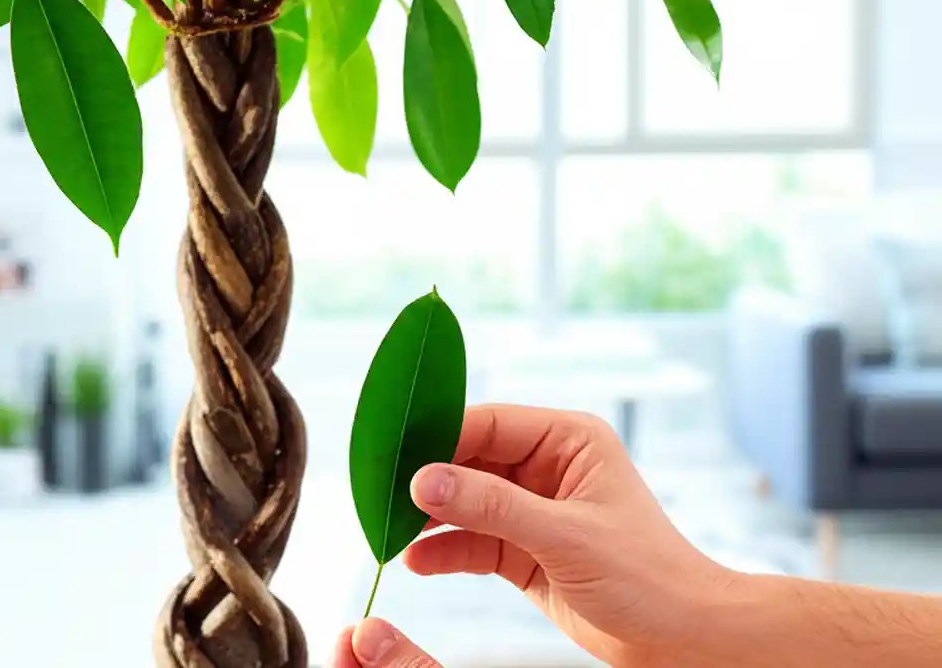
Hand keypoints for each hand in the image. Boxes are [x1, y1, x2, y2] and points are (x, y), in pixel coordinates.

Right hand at [336, 404, 733, 666]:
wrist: (680, 639)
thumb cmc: (647, 577)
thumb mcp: (564, 536)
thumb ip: (491, 506)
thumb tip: (424, 481)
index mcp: (568, 440)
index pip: (487, 423)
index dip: (438, 436)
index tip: (395, 454)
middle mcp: (547, 466)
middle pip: (468, 459)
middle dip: (427, 479)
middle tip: (382, 495)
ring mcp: (533, 508)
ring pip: (464, 500)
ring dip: (430, 517)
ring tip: (391, 531)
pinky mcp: (522, 548)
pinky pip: (471, 540)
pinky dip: (444, 550)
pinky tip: (417, 561)